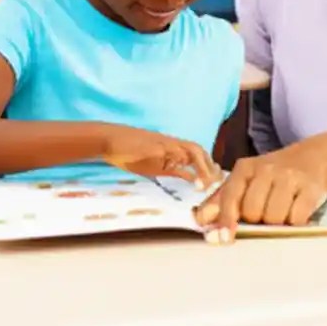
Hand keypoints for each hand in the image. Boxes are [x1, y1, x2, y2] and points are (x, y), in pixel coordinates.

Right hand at [101, 127, 222, 188]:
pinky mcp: (156, 147)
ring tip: (205, 184)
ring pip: (192, 150)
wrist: (109, 140)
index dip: (209, 166)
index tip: (217, 181)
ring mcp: (164, 143)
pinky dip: (183, 166)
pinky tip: (190, 179)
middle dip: (209, 167)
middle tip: (215, 185)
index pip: (198, 154)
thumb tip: (192, 178)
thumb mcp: (156, 165)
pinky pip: (174, 154)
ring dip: (202, 166)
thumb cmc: (129, 152)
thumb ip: (175, 170)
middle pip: (198, 150)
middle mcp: (172, 143)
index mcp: (173, 148)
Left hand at [194, 145, 326, 242]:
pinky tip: (296, 210)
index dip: (226, 219)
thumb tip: (200, 220)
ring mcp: (289, 177)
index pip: (231, 196)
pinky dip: (295, 221)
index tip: (224, 237)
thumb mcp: (246, 181)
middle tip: (264, 212)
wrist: (313, 159)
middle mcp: (266, 169)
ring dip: (276, 222)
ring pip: (274, 217)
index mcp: (245, 168)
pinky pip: (296, 218)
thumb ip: (221, 200)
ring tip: (281, 210)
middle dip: (257, 220)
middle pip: (252, 211)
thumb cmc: (272, 176)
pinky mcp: (310, 188)